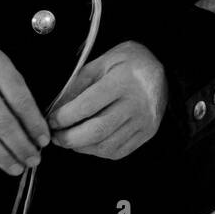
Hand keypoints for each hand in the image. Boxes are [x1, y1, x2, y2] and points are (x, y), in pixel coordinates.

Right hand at [0, 35, 48, 174]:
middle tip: (33, 160)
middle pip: (2, 123)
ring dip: (3, 156)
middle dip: (21, 146)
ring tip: (16, 167)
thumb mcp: (4, 64)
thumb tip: (35, 128)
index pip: (20, 100)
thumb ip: (17, 92)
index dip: (34, 124)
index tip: (43, 140)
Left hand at [49, 41, 166, 160]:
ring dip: (81, 147)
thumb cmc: (129, 62)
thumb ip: (78, 84)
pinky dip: (97, 151)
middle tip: (55, 136)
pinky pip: (118, 152)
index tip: (51, 120)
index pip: (88, 105)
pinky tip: (88, 143)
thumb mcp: (102, 61)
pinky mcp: (147, 133)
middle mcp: (136, 103)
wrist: (163, 70)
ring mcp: (144, 121)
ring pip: (106, 145)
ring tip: (69, 140)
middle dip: (69, 138)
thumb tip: (57, 109)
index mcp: (123, 80)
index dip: (65, 116)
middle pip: (97, 130)